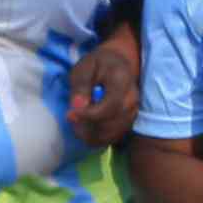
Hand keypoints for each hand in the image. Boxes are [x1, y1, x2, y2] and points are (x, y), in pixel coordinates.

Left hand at [66, 22, 141, 147]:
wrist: (118, 64)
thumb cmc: (98, 64)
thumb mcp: (84, 67)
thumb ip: (81, 85)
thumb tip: (77, 107)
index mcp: (122, 81)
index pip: (109, 106)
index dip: (88, 115)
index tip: (70, 113)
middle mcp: (132, 99)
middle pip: (111, 124)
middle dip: (86, 126)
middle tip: (70, 118)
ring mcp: (133, 112)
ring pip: (111, 134)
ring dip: (90, 134)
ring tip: (75, 123)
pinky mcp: (128, 122)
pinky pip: (111, 138)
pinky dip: (96, 138)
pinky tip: (83, 129)